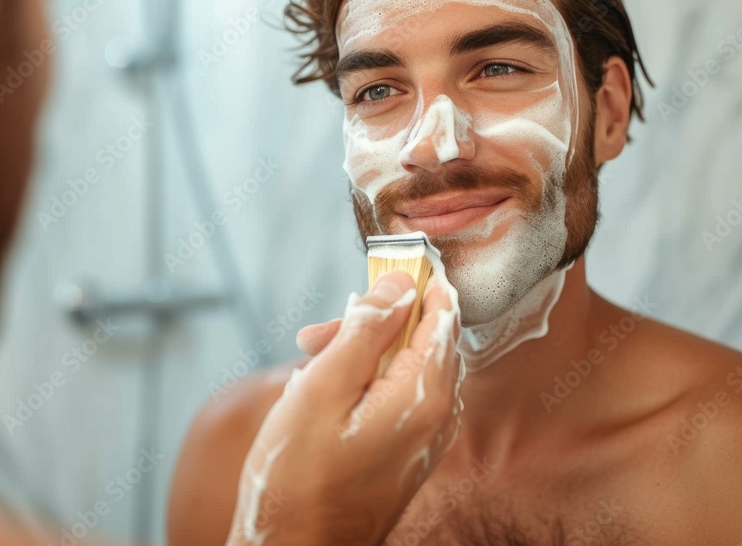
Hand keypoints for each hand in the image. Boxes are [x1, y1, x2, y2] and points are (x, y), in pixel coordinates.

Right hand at [225, 271, 464, 545]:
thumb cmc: (298, 477)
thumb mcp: (321, 388)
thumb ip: (365, 330)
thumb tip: (400, 283)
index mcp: (425, 395)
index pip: (442, 314)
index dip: (414, 281)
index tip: (383, 264)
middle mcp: (439, 417)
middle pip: (422, 340)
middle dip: (373, 324)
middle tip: (315, 337)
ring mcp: (425, 439)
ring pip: (405, 368)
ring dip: (362, 354)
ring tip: (309, 367)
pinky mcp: (407, 455)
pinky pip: (397, 398)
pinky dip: (365, 383)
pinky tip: (325, 395)